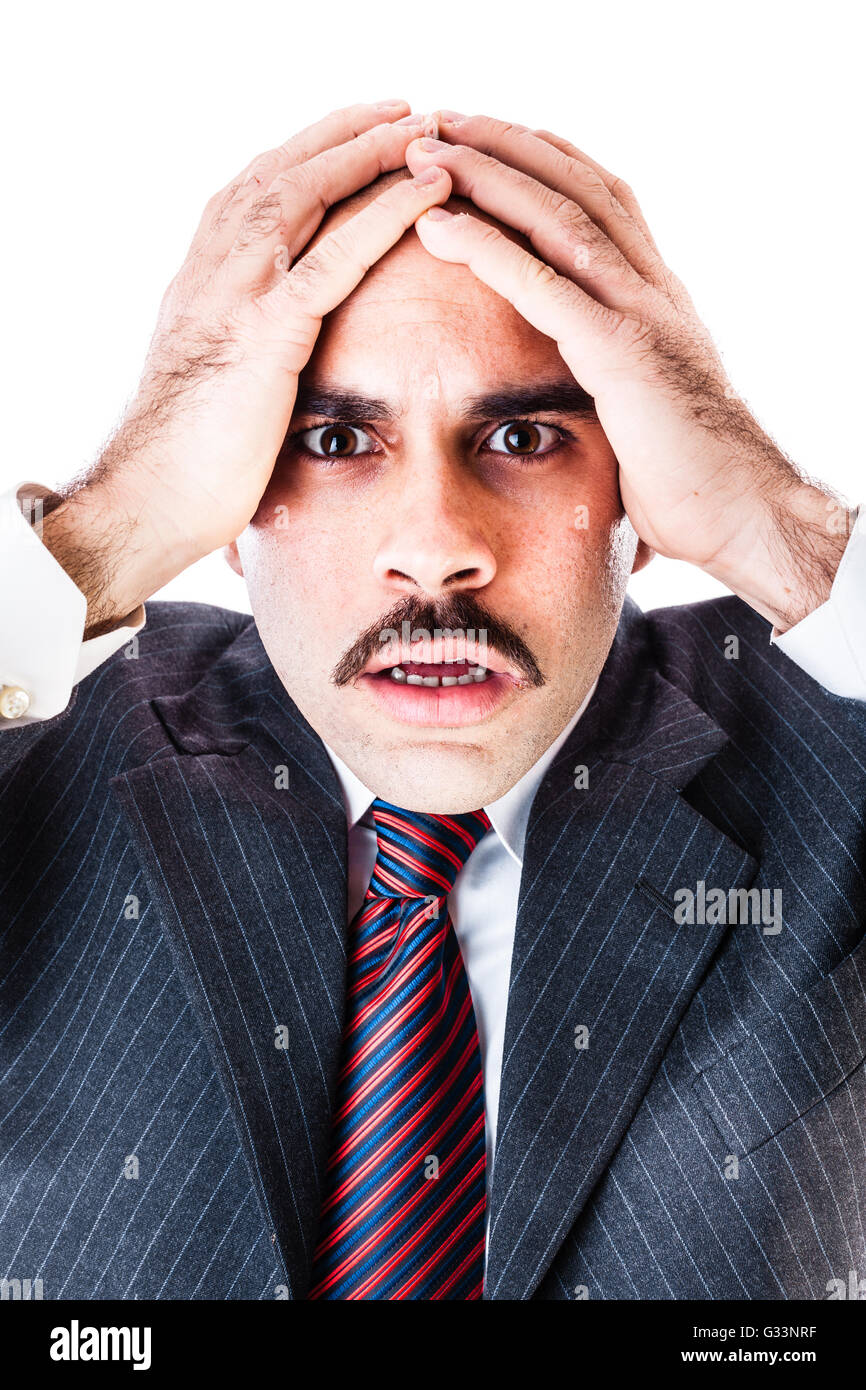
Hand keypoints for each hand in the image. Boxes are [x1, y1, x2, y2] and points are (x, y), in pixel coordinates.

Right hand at [45, 100, 449, 635]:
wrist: (150, 495)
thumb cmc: (186, 453)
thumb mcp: (212, 374)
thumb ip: (240, 336)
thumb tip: (273, 340)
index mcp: (204, 271)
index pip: (263, 186)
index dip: (314, 154)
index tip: (360, 134)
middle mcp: (215, 263)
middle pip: (287, 171)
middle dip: (347, 134)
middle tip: (404, 110)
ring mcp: (237, 291)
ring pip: (310, 193)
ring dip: (372, 154)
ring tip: (425, 131)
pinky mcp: (265, 331)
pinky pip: (335, 256)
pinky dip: (382, 214)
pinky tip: (424, 189)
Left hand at [406, 115, 853, 630]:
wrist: (745, 512)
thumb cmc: (692, 481)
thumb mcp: (645, 412)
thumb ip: (612, 385)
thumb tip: (573, 406)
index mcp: (657, 295)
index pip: (600, 198)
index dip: (543, 160)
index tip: (488, 139)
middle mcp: (652, 287)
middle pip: (574, 185)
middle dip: (505, 145)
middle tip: (441, 119)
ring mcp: (640, 313)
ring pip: (557, 215)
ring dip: (487, 175)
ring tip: (427, 149)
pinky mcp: (622, 353)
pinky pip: (543, 284)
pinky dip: (487, 247)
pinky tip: (439, 225)